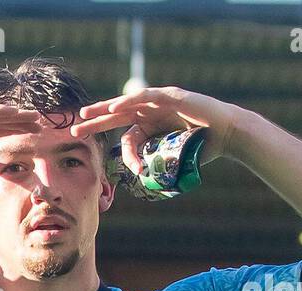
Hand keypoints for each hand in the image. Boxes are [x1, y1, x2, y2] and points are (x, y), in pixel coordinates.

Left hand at [69, 87, 244, 176]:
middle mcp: (152, 113)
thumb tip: (143, 184)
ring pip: (127, 104)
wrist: (227, 134)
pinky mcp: (171, 95)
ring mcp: (161, 102)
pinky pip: (146, 97)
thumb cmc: (202, 149)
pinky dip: (130, 101)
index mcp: (150, 127)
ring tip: (87, 113)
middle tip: (74, 127)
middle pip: (118, 116)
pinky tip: (114, 107)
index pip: (124, 136)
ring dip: (106, 108)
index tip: (112, 161)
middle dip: (95, 121)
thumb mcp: (172, 157)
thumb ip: (156, 165)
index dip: (114, 148)